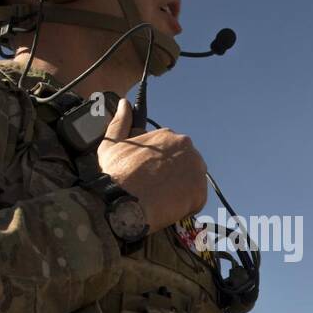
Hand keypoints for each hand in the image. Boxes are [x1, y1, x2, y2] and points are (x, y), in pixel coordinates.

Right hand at [96, 97, 206, 234]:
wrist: (124, 205)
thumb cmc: (116, 175)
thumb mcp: (112, 144)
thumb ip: (121, 122)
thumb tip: (125, 105)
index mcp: (169, 136)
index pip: (170, 150)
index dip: (158, 164)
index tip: (149, 174)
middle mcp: (188, 150)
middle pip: (184, 164)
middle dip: (172, 175)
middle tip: (154, 188)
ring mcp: (196, 172)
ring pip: (191, 181)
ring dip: (180, 189)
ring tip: (160, 199)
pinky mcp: (200, 194)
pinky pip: (195, 200)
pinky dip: (185, 205)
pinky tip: (167, 208)